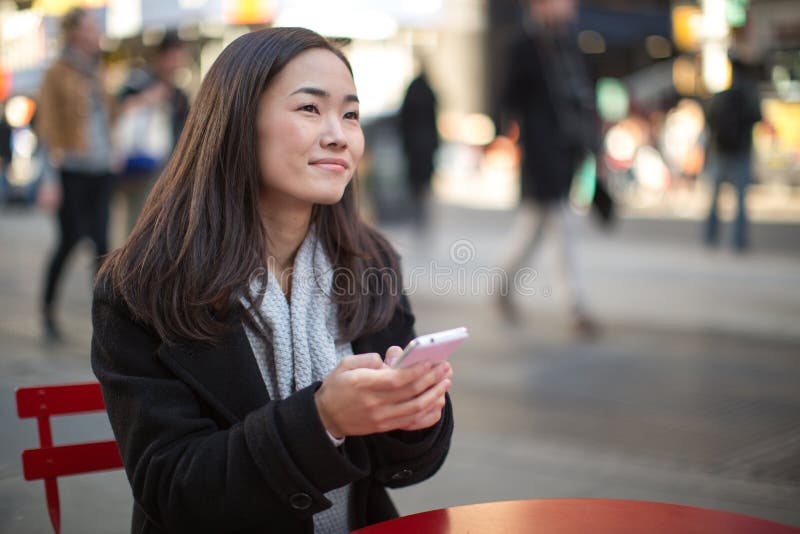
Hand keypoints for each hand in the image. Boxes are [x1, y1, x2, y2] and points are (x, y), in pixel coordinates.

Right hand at [314, 347, 451, 437]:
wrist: (325, 418)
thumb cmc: (336, 387)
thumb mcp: (345, 365)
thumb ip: (368, 359)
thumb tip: (391, 360)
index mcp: (364, 384)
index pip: (397, 379)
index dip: (417, 370)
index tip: (431, 360)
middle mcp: (374, 403)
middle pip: (411, 392)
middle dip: (432, 378)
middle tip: (445, 368)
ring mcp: (381, 418)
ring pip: (415, 408)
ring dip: (434, 395)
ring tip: (445, 382)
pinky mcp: (384, 428)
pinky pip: (412, 423)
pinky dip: (428, 414)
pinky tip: (438, 404)